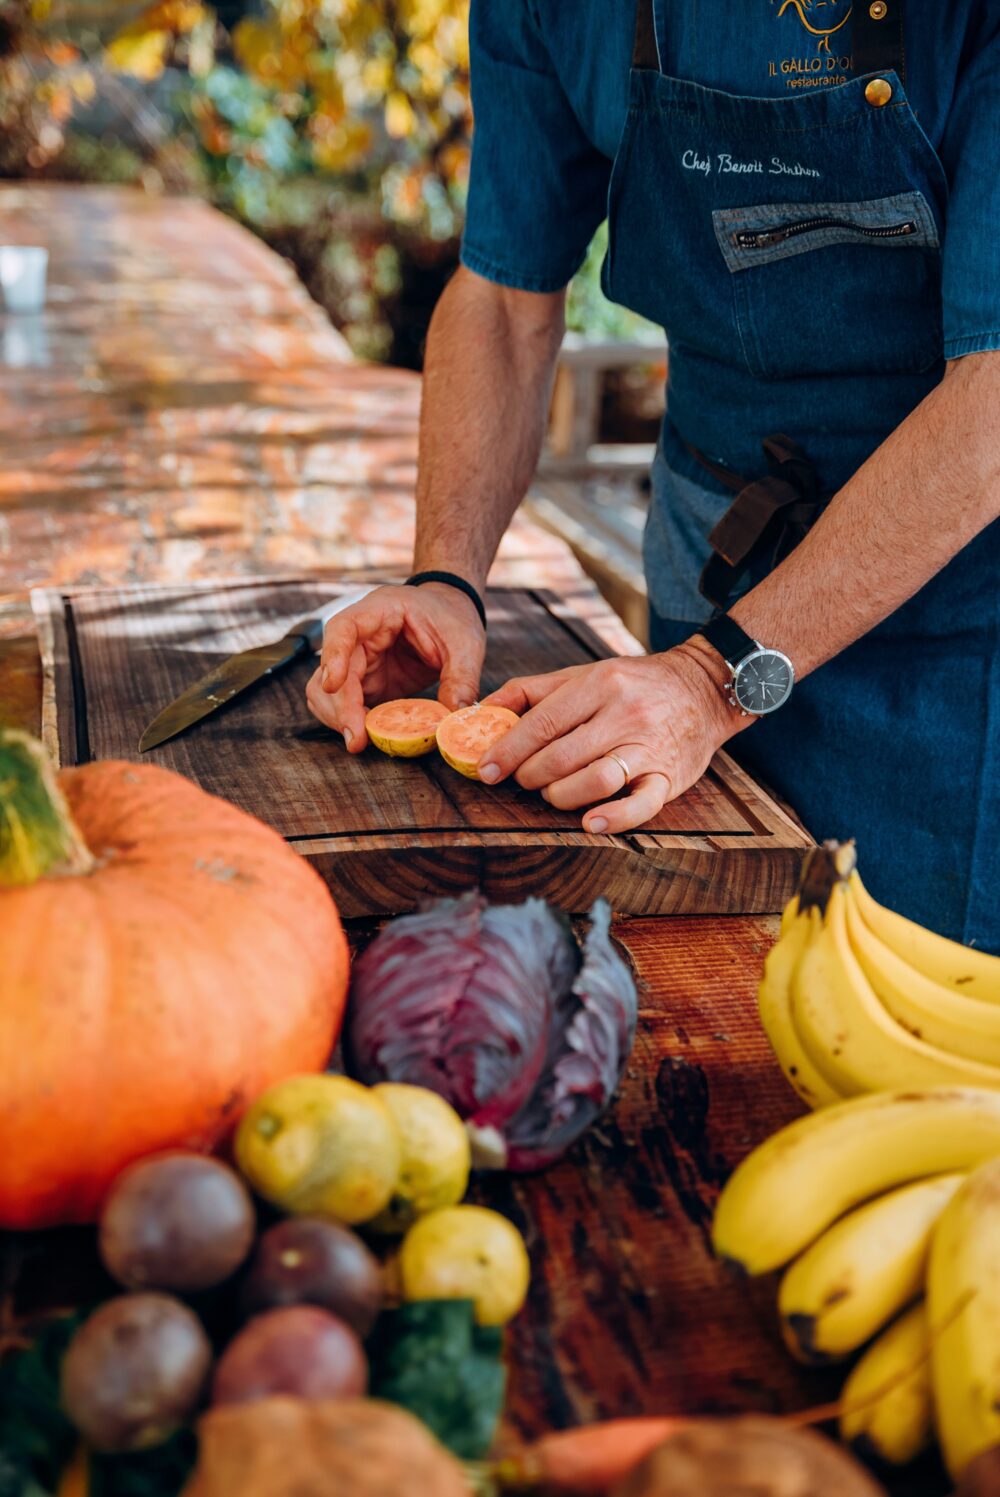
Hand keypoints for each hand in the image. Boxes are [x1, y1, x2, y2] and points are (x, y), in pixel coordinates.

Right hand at [305, 583, 485, 750]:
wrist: (450, 615)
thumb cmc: (452, 618)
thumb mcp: (465, 644)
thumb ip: (461, 678)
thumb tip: (456, 716)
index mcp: (381, 611)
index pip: (343, 628)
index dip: (333, 656)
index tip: (333, 685)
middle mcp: (360, 636)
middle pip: (330, 670)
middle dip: (340, 706)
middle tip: (356, 739)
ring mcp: (359, 661)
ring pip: (326, 691)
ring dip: (337, 716)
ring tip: (359, 740)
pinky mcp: (366, 683)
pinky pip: (345, 704)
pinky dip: (350, 721)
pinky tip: (368, 735)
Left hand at [478, 640, 749, 833]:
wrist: (705, 687)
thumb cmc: (633, 684)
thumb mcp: (584, 673)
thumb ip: (531, 690)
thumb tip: (481, 710)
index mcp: (600, 685)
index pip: (544, 722)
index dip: (508, 750)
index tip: (486, 770)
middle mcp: (626, 714)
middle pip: (563, 756)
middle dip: (531, 775)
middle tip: (523, 780)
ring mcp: (650, 747)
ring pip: (596, 780)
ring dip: (561, 796)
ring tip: (552, 794)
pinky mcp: (671, 777)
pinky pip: (641, 805)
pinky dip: (614, 819)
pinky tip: (590, 823)